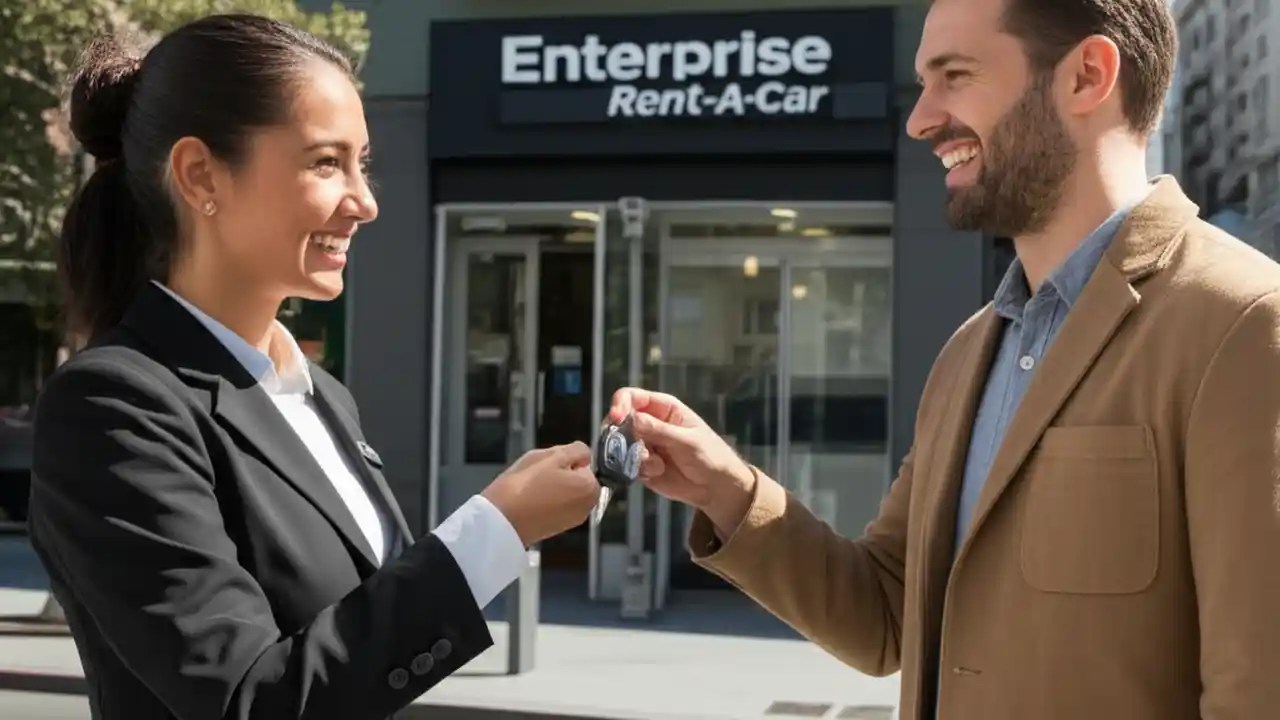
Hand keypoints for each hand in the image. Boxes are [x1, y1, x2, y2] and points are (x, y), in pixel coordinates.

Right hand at [482, 442, 599, 546]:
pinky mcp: (555, 529)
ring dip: (549, 487)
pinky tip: (528, 499)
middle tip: (536, 475)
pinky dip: (543, 500)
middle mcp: (586, 508)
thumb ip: (575, 450)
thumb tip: (584, 455)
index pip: (582, 461)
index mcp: (590, 488)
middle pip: (574, 478)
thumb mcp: (551, 456)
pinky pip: (553, 505)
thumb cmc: (524, 486)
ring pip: (562, 491)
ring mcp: (571, 521)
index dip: (563, 459)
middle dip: (557, 474)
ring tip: (530, 488)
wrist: (501, 521)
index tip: (547, 465)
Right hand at [609, 388, 755, 538]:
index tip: (617, 418)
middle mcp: (649, 423)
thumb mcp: (687, 440)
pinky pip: (626, 464)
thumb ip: (659, 430)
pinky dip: (639, 468)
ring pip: (620, 444)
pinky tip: (658, 472)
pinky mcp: (641, 465)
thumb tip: (631, 419)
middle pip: (619, 420)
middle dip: (620, 434)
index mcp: (663, 408)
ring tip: (655, 463)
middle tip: (628, 447)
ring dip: (631, 454)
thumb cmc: (710, 456)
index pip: (632, 397)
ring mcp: (644, 445)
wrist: (716, 487)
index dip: (620, 404)